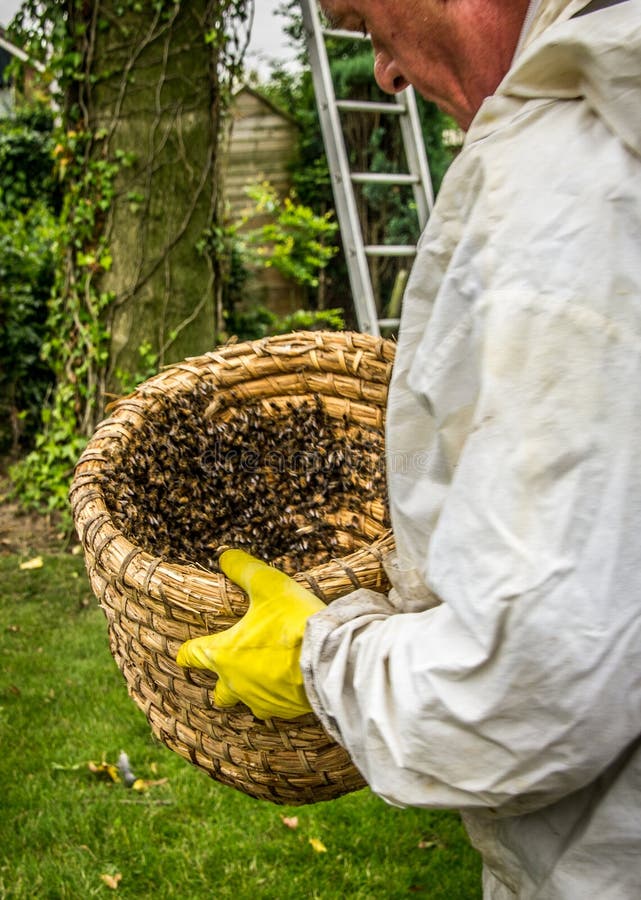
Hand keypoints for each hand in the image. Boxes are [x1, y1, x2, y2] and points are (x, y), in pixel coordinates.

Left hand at [176, 549, 326, 719]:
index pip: (193, 656)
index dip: (187, 653)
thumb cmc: (293, 623)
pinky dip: (278, 696)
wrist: (330, 660)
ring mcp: (262, 700)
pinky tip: (290, 684)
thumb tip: (225, 556)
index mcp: (224, 654)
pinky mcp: (287, 710)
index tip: (183, 654)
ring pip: (248, 703)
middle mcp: (237, 683)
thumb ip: (243, 569)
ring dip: (251, 691)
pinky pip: (276, 708)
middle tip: (229, 670)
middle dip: (220, 684)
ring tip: (264, 677)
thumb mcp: (268, 585)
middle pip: (219, 694)